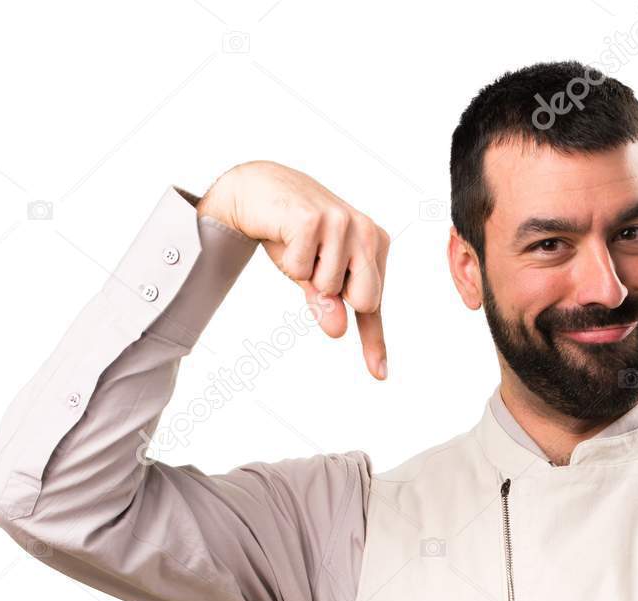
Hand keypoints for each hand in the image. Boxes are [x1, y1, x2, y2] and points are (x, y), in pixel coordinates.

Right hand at [197, 161, 388, 376]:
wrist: (257, 189)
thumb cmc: (292, 234)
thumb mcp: (315, 275)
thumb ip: (330, 305)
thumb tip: (337, 331)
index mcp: (375, 243)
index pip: (374, 304)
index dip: (373, 342)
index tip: (379, 374)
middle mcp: (366, 230)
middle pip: (363, 300)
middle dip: (331, 295)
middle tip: (312, 264)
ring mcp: (342, 221)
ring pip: (329, 287)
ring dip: (304, 274)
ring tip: (297, 243)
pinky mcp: (315, 219)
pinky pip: (302, 270)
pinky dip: (288, 260)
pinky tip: (285, 233)